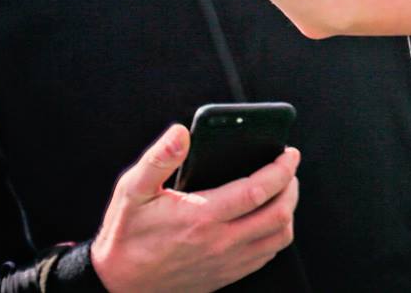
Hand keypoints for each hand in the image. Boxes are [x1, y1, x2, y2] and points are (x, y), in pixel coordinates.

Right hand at [90, 124, 301, 292]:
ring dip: (288, 211)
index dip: (282, 168)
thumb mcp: (132, 191)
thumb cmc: (126, 235)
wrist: (118, 285)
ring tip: (281, 191)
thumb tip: (181, 132)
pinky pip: (266, 255)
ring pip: (279, 238)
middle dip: (291, 186)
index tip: (289, 153)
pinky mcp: (226, 275)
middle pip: (279, 214)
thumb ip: (158, 159)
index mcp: (202, 217)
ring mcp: (226, 262)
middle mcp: (220, 242)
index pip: (260, 190)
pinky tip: (265, 218)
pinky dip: (276, 234)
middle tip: (287, 168)